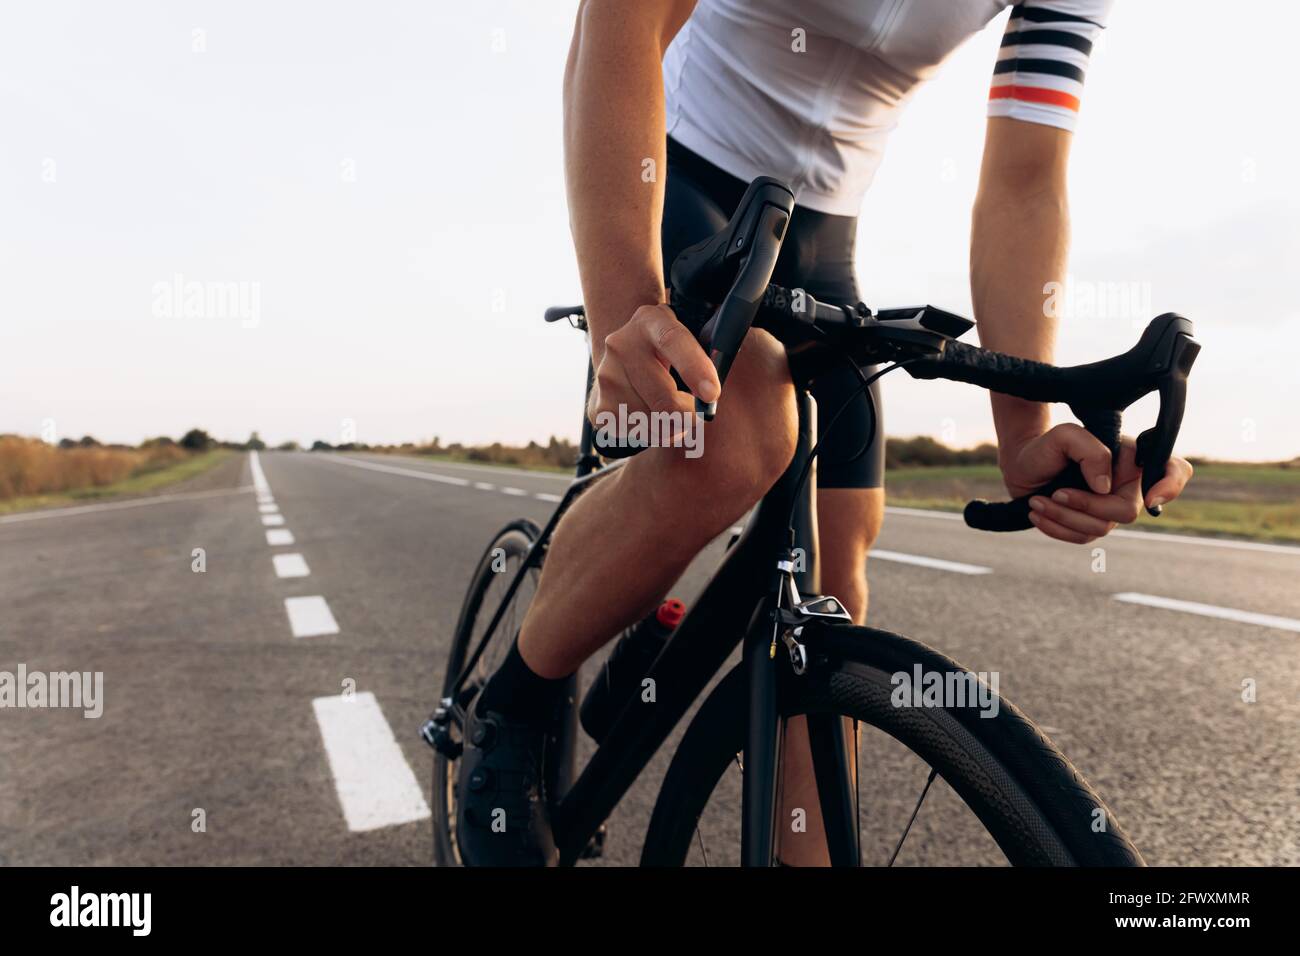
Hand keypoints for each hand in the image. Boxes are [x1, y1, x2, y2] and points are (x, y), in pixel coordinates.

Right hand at [588, 304, 719, 424]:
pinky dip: (656, 433)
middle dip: (690, 415)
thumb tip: (711, 397)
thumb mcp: (685, 339)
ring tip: (671, 410)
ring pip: (655, 423)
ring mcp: (607, 378)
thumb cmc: (668, 351)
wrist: (623, 357)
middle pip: (664, 398)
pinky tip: (653, 416)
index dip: (695, 368)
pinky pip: (640, 435)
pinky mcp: (600, 408)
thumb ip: (705, 358)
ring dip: (674, 426)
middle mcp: (621, 346)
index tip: (712, 394)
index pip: (672, 341)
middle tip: (698, 413)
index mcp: (650, 321)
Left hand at [999, 423, 1193, 543]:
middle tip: (1056, 493)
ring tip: (1038, 501)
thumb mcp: (1066, 436)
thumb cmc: (1047, 446)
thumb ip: (1093, 452)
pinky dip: (1056, 528)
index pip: (1175, 470)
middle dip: (1087, 506)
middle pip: (1126, 511)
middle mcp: (1128, 485)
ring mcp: (1111, 508)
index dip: (1171, 486)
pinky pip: (1083, 538)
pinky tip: (1037, 513)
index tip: (1151, 500)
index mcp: (1133, 458)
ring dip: (1064, 517)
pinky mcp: (1091, 524)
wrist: (1021, 465)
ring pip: (1101, 528)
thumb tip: (1105, 487)